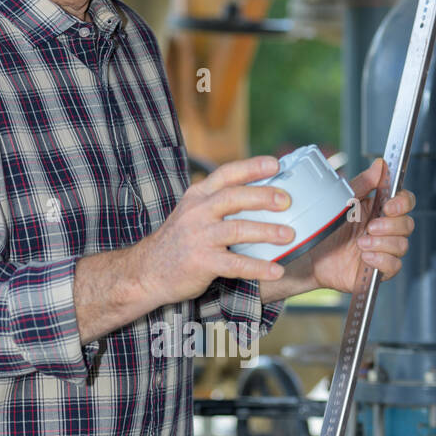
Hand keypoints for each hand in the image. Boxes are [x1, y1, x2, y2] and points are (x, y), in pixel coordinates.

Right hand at [142, 155, 294, 301]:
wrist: (147, 271)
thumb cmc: (178, 242)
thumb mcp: (192, 213)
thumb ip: (218, 203)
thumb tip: (260, 195)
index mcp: (197, 196)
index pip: (226, 174)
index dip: (251, 167)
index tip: (275, 164)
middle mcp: (197, 212)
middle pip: (234, 198)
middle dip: (263, 197)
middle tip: (287, 200)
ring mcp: (199, 237)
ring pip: (237, 229)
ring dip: (266, 231)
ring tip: (288, 235)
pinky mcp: (202, 262)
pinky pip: (236, 264)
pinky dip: (258, 267)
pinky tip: (276, 270)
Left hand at [305, 157, 415, 294]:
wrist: (309, 257)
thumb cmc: (324, 229)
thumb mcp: (343, 202)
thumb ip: (363, 183)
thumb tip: (380, 165)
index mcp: (378, 210)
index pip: (405, 202)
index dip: (403, 202)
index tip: (390, 205)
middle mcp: (384, 230)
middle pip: (407, 224)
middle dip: (391, 225)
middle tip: (371, 227)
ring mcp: (382, 250)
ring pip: (402, 245)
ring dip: (383, 243)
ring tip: (361, 243)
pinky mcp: (377, 269)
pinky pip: (394, 266)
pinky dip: (382, 260)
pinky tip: (366, 257)